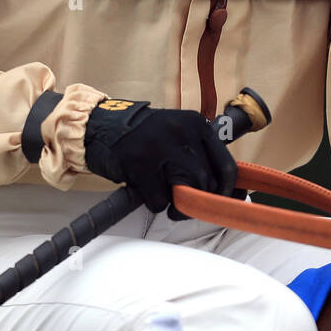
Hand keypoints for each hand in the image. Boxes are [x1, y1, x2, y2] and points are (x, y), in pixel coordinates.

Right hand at [83, 99, 237, 219]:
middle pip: (206, 181)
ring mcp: (161, 146)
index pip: (226, 165)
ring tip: (168, 201)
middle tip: (184, 206)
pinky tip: (146, 191)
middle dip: (198, 201)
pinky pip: (160, 199)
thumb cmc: (145, 137)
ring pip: (187, 191)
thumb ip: (201, 155)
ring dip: (178, 206)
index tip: (222, 203)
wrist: (103, 126)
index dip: (228, 190)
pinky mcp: (140, 162)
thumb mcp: (179, 134)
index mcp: (197, 124)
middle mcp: (183, 132)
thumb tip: (227, 191)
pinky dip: (156, 204)